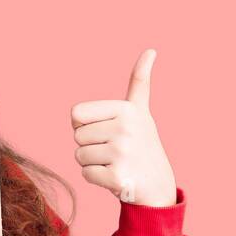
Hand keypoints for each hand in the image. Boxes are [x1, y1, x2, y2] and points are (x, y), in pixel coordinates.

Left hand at [69, 48, 176, 206]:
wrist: (158, 184)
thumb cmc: (142, 144)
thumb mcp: (140, 111)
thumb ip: (140, 82)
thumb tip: (150, 51)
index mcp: (126, 109)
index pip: (76, 114)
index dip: (85, 125)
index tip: (106, 130)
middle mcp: (126, 128)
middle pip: (77, 136)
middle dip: (90, 145)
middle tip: (114, 151)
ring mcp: (122, 153)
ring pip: (79, 156)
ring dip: (92, 162)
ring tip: (115, 163)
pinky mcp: (118, 177)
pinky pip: (85, 174)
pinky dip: (96, 178)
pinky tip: (115, 176)